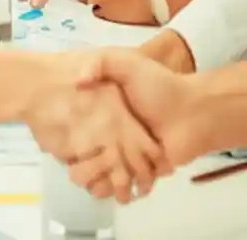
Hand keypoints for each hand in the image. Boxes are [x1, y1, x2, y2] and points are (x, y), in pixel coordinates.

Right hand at [74, 50, 200, 193]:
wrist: (195, 113)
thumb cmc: (160, 87)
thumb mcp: (128, 63)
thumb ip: (100, 63)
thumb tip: (76, 81)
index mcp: (102, 110)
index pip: (74, 124)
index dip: (63, 131)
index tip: (57, 134)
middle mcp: (110, 133)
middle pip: (83, 150)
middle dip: (76, 160)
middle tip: (71, 161)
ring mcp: (124, 154)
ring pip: (99, 171)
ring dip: (92, 176)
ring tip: (86, 175)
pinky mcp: (139, 171)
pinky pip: (120, 184)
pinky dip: (112, 188)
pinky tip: (107, 182)